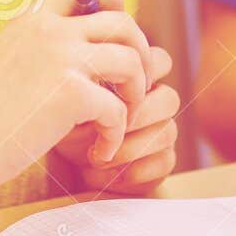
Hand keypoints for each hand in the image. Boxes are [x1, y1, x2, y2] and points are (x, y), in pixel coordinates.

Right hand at [0, 0, 150, 189]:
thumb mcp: (6, 61)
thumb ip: (39, 51)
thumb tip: (72, 61)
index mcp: (32, 20)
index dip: (113, 0)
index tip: (115, 36)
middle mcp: (49, 31)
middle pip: (123, 21)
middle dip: (140, 54)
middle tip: (133, 88)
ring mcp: (62, 59)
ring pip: (131, 60)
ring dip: (136, 94)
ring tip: (121, 120)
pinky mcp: (71, 93)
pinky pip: (118, 109)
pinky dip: (116, 134)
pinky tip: (99, 152)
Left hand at [52, 46, 179, 194]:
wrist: (64, 160)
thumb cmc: (67, 120)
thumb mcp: (70, 97)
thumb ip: (90, 81)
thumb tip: (96, 84)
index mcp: (140, 78)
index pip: (160, 62)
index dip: (140, 73)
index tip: (103, 87)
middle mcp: (157, 103)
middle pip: (171, 99)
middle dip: (137, 114)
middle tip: (103, 126)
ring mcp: (162, 132)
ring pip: (169, 132)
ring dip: (130, 147)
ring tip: (94, 157)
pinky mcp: (160, 162)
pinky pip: (165, 163)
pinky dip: (131, 171)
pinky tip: (100, 174)